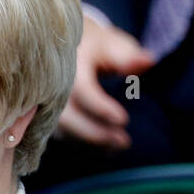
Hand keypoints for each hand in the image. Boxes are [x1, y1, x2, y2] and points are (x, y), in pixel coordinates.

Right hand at [56, 15, 156, 149]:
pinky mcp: (48, 116)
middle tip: (124, 141)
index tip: (123, 119)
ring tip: (119, 146)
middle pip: (67, 117)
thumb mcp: (113, 45)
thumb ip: (128, 56)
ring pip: (64, 130)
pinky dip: (85, 144)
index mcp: (68, 63)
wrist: (71, 50)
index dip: (100, 107)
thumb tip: (147, 62)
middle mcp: (51, 85)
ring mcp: (46, 103)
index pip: (81, 89)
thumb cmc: (97, 48)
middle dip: (95, 133)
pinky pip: (64, 135)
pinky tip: (107, 148)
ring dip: (91, 142)